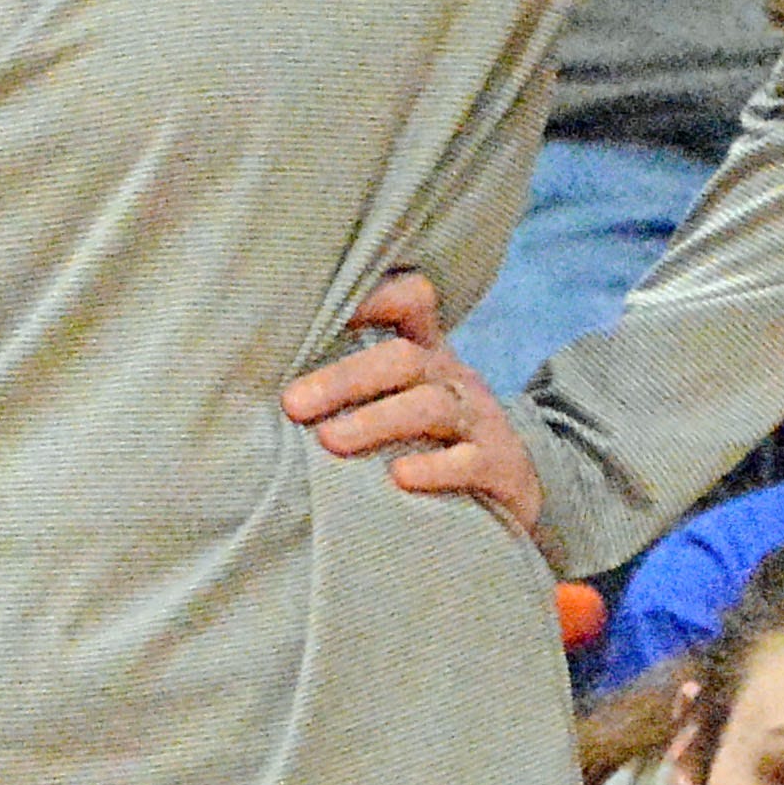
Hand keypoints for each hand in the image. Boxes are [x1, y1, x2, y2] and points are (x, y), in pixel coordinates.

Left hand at [282, 267, 544, 536]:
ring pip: (431, 407)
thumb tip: (265, 382)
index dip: (373, 297)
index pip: (409, 302)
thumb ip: (352, 381)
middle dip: (344, 380)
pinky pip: (471, 462)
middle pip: (402, 360)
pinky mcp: (500, 467)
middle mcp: (453, 378)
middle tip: (293, 405)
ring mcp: (480, 421)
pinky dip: (434, 469)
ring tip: (330, 442)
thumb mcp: (401, 399)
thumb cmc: (432, 439)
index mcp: (426, 354)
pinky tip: (399, 478)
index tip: (323, 311)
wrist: (519, 487)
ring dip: (376, 421)